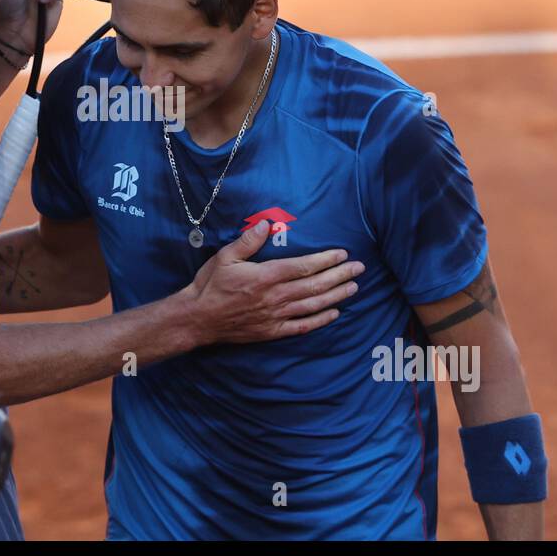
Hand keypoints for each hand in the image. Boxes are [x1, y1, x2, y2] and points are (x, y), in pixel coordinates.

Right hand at [181, 220, 364, 344]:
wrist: (198, 319)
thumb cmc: (210, 285)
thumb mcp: (225, 257)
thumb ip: (248, 242)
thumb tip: (265, 224)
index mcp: (265, 276)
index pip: (304, 266)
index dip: (326, 260)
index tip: (342, 253)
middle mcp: (275, 297)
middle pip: (315, 285)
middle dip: (339, 276)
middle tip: (358, 268)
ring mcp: (276, 316)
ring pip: (313, 305)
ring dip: (336, 295)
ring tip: (353, 287)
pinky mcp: (272, 331)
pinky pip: (302, 326)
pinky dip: (320, 320)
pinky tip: (334, 313)